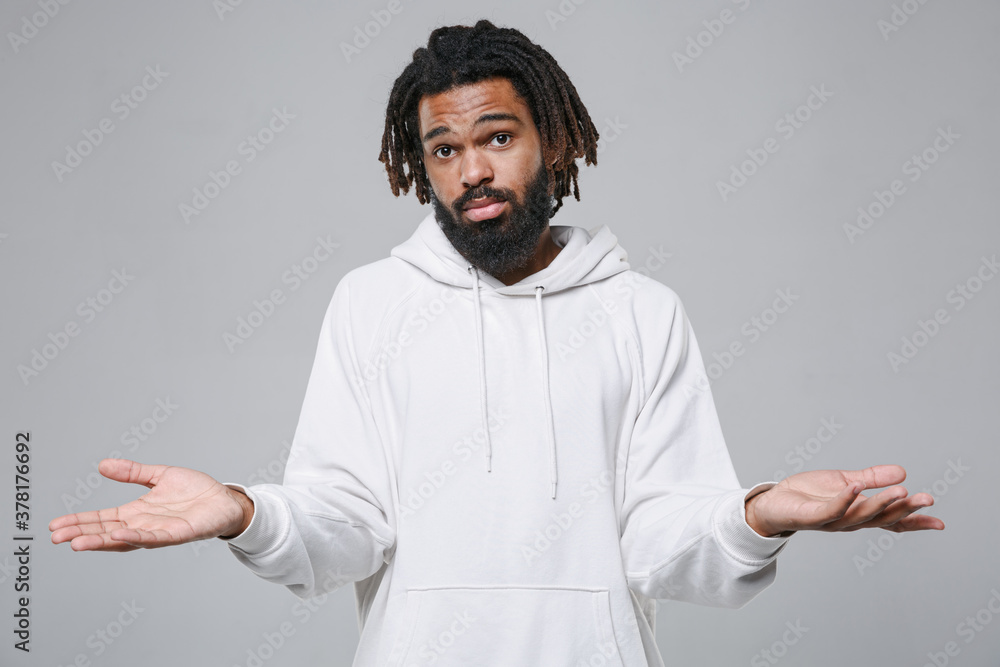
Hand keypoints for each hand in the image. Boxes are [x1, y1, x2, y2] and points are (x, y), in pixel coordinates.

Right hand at [49, 458, 253, 551]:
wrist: (224, 500)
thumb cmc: (194, 491)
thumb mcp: (159, 476)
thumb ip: (132, 472)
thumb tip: (103, 465)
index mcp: (137, 513)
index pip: (102, 520)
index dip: (79, 522)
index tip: (55, 526)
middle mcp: (144, 525)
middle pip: (106, 533)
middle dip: (81, 535)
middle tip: (56, 537)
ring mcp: (159, 532)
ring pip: (125, 540)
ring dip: (102, 542)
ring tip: (78, 542)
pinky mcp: (178, 534)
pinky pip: (154, 538)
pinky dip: (136, 538)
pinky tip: (119, 536)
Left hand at [744, 465, 944, 537]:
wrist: (774, 502)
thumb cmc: (809, 494)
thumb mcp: (846, 481)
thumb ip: (872, 478)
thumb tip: (902, 473)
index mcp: (860, 514)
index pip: (892, 521)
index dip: (914, 522)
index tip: (939, 522)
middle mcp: (850, 521)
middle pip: (882, 519)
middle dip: (904, 509)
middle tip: (926, 498)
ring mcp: (832, 521)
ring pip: (861, 515)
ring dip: (880, 504)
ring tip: (900, 491)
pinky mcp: (812, 517)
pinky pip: (831, 510)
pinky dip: (844, 499)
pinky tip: (855, 487)